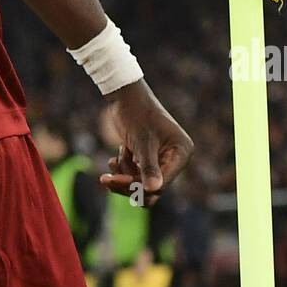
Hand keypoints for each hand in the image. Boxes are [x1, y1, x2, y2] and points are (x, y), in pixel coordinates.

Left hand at [100, 79, 193, 202]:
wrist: (125, 96)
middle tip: (105, 179)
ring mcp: (163, 159)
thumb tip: (153, 190)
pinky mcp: (150, 158)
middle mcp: (176, 158)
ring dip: (124, 174)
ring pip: (141, 184)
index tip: (114, 180)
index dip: (137, 186)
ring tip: (116, 158)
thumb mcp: (142, 141)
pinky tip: (114, 158)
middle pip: (151, 189)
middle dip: (128, 183)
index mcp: (181, 152)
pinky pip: (136, 176)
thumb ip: (148, 167)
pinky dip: (123, 170)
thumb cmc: (136, 113)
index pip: (161, 184)